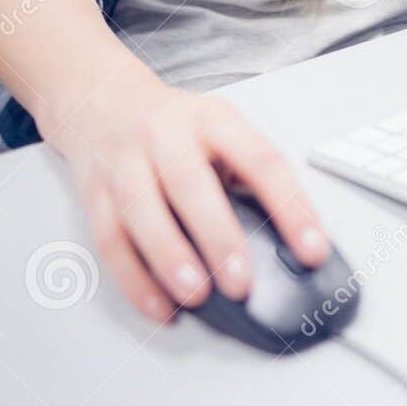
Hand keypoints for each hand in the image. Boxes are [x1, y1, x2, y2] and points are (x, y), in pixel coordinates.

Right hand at [46, 78, 331, 326]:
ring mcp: (124, 162)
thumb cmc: (175, 125)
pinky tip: (159, 305)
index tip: (313, 250)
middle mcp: (166, 135)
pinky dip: (134, 279)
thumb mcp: (221, 129)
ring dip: (169, 259)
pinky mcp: (93, 193)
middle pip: (191, 183)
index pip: (261, 161)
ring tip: (196, 295)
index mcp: (214, 119)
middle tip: (242, 282)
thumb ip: (248, 175)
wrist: (101, 100)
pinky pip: (110, 240)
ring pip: (142, 212)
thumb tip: (287, 241)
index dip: (291, 207)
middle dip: (218, 236)